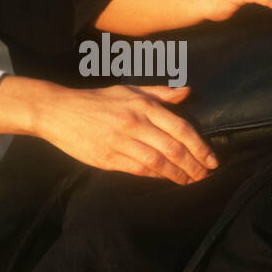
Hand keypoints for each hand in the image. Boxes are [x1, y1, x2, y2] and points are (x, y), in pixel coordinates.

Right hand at [36, 82, 219, 183]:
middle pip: (173, 148)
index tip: (212, 160)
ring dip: (178, 175)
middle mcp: (134, 122)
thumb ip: (160, 93)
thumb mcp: (129, 89)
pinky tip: (165, 179)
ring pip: (158, 162)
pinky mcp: (107, 157)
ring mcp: (120, 141)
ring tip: (190, 182)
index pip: (180, 128)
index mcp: (143, 105)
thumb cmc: (97, 100)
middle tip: (206, 176)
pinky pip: (138, 170)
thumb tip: (188, 92)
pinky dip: (155, 176)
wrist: (58, 111)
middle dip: (194, 165)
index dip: (200, 147)